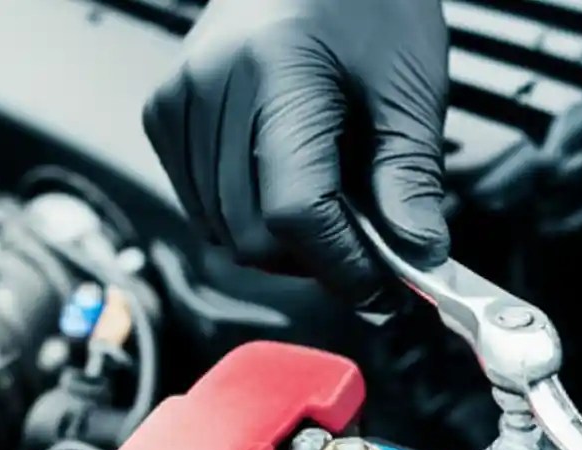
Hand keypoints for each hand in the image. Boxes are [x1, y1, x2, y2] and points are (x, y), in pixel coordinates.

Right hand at [142, 0, 449, 306]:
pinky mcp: (165, 117)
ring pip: (225, 231)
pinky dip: (252, 217)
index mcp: (277, 73)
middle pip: (254, 235)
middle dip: (320, 260)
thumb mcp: (409, 85)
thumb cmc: (366, 0)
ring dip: (287, 244)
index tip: (387, 288)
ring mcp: (178, 103)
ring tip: (337, 203)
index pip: (297, 212)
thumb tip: (417, 255)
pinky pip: (204, 205)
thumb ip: (411, 177)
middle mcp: (210, 88)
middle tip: (374, 250)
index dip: (346, 266)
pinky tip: (293, 184)